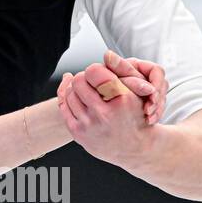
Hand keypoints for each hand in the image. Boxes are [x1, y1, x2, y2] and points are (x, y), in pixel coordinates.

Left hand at [56, 52, 156, 167]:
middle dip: (84, 78)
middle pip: (78, 80)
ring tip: (88, 93)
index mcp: (121, 99)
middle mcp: (104, 114)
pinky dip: (68, 98)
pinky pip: (64, 106)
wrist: (134, 148)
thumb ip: (123, 70)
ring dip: (76, 89)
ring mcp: (89, 125)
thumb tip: (106, 54)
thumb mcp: (138, 91)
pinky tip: (77, 98)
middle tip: (92, 84)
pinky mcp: (78, 133)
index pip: (93, 71)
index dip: (95, 71)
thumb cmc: (135, 114)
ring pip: (69, 92)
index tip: (100, 76)